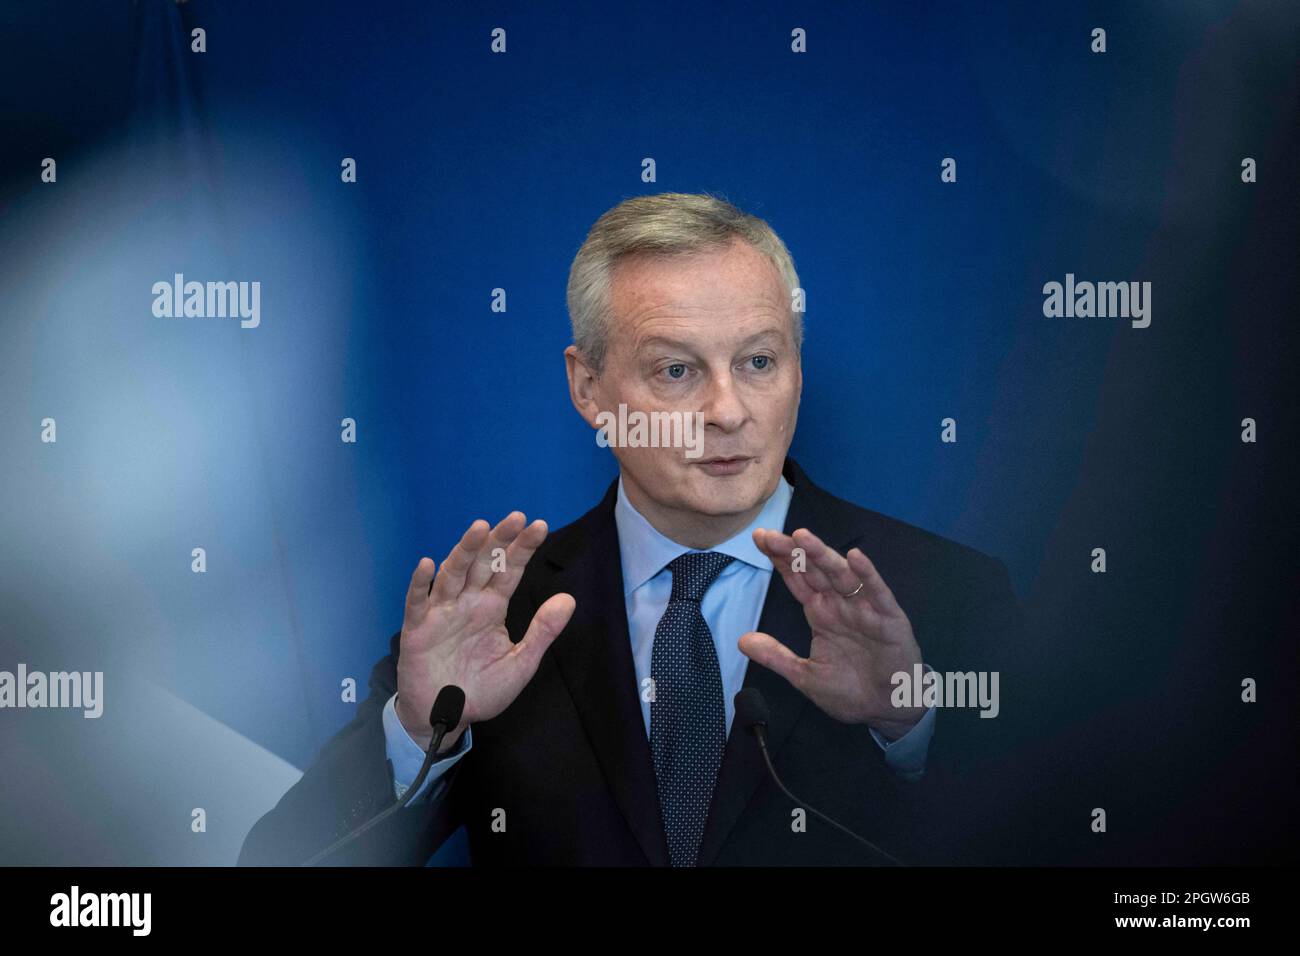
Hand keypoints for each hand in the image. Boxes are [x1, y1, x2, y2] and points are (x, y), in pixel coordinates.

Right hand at [395, 512, 575, 750]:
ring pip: (453, 574)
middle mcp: (467, 602)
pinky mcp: (417, 630)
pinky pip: (416, 603)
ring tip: (479, 528)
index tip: (540, 526)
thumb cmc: (482, 689)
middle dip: (498, 540)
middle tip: (515, 517)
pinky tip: (428, 564)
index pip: (510, 570)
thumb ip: (542, 631)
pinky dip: (420, 584)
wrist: (446, 719)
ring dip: (464, 550)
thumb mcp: (520, 663)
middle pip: (483, 563)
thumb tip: (569, 599)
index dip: (523, 548)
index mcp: (492, 607)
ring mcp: (441, 612)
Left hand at [739, 527, 924, 740]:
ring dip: (823, 555)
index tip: (759, 540)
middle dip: (793, 551)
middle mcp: (840, 604)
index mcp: (821, 612)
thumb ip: (775, 656)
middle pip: (814, 570)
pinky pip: (878, 593)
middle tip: (769, 535)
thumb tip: (741, 641)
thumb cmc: (850, 692)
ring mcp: (864, 609)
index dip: (780, 559)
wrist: (887, 712)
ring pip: (841, 575)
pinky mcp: (889, 619)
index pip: (798, 579)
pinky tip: (855, 558)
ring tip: (802, 537)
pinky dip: (868, 575)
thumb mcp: (804, 675)